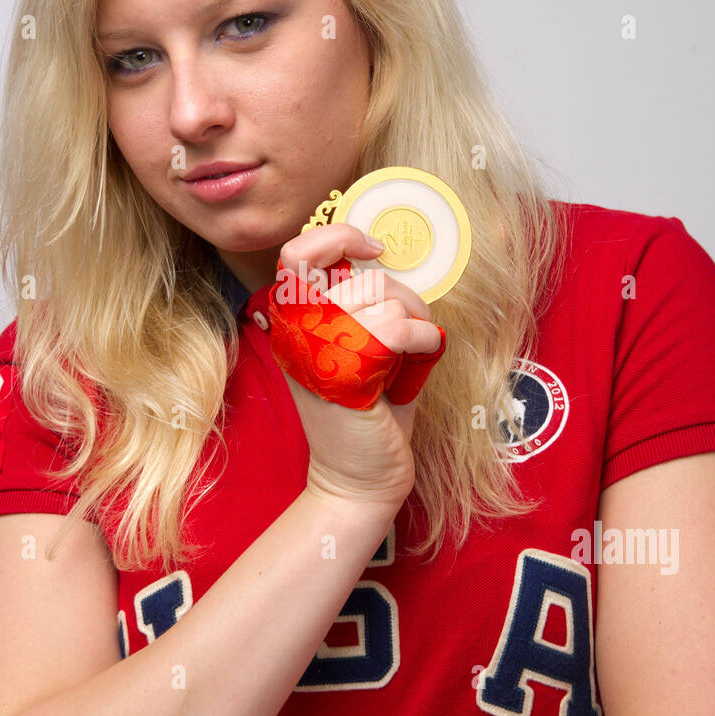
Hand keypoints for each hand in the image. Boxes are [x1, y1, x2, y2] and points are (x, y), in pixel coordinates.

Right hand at [274, 224, 443, 509]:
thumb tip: (382, 265)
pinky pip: (397, 327)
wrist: (362, 478)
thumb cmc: (367, 412)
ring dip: (416, 323)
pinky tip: (419, 360)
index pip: (297, 254)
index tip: (372, 249)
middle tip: (409, 330)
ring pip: (384, 299)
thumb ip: (359, 305)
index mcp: (292, 322)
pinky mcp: (346, 375)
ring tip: (411, 355)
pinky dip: (422, 339)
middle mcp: (295, 332)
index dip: (337, 237)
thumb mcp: (356, 347)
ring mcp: (316, 353)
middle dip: (401, 296)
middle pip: (359, 275)